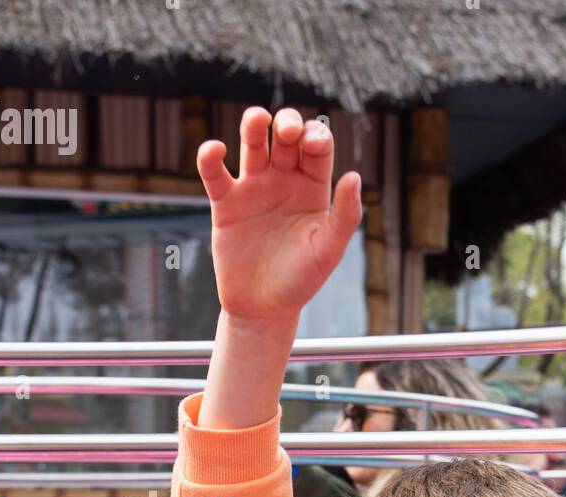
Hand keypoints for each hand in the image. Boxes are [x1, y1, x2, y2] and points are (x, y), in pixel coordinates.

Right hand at [196, 107, 362, 322]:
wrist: (264, 307)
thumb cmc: (301, 281)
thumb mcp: (328, 250)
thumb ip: (344, 216)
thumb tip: (354, 177)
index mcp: (312, 189)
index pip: (317, 149)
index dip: (316, 136)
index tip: (312, 144)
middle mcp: (284, 182)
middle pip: (285, 137)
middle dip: (287, 124)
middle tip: (286, 132)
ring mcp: (254, 189)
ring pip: (252, 143)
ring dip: (253, 124)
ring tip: (258, 119)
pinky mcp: (225, 202)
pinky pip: (215, 172)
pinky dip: (211, 156)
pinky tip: (217, 150)